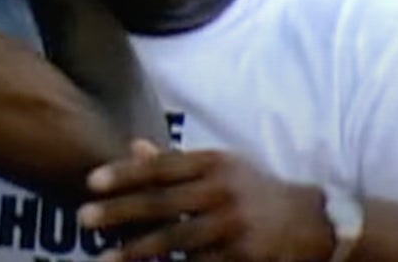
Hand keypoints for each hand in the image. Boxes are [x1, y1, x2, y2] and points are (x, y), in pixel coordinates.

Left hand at [78, 141, 335, 261]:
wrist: (315, 224)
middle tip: (82, 218)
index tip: (90, 182)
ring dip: (136, 251)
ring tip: (104, 258)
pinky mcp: (243, 259)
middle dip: (119, 212)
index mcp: (215, 164)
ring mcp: (233, 228)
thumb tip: (132, 146)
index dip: (124, 173)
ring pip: (175, 241)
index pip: (161, 167)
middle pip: (162, 203)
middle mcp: (223, 192)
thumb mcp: (222, 166)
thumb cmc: (256, 190)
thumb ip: (176, 161)